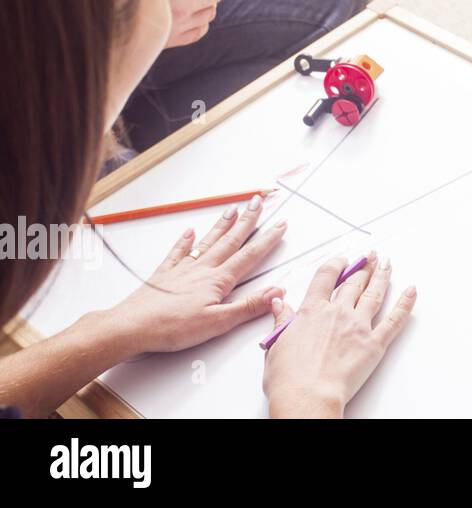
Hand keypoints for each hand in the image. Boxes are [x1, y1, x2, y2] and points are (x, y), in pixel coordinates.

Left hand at [111, 195, 287, 353]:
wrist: (131, 327)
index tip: (280, 225)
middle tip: (258, 202)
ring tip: (233, 209)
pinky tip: (189, 232)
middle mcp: (202, 269)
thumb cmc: (171, 328)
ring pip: (207, 242)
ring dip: (222, 225)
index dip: (267, 239)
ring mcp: (182, 270)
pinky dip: (184, 241)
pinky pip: (177, 253)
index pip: (249, 256)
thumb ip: (248, 306)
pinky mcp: (163, 275)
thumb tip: (276, 293)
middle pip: (230, 241)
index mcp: (217, 281)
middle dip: (247, 221)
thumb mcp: (217, 324)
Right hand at [262, 253, 415, 417]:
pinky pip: (394, 320)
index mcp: (312, 310)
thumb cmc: (289, 377)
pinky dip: (405, 304)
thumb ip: (282, 320)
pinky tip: (412, 291)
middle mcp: (338, 312)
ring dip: (382, 276)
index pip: (327, 276)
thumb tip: (278, 302)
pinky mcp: (374, 344)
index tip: (342, 260)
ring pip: (374, 294)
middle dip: (363, 266)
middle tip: (371, 257)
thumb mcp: (276, 344)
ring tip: (387, 263)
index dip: (336, 264)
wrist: (308, 397)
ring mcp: (358, 326)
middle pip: (354, 282)